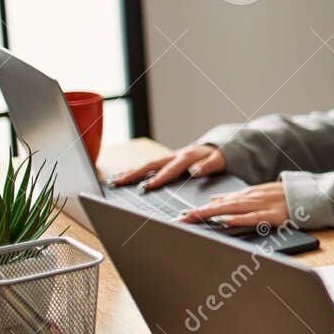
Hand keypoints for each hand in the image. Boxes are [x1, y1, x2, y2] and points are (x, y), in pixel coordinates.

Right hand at [109, 144, 225, 190]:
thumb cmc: (219, 157)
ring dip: (130, 172)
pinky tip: (122, 177)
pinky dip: (134, 171)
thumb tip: (194, 170)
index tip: (147, 186)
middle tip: (118, 182)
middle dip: (134, 174)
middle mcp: (175, 156)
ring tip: (113, 180)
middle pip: (152, 164)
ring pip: (146, 165)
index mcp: (188, 157)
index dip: (159, 177)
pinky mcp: (165, 161)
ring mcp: (168, 158)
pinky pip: (148, 166)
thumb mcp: (220, 161)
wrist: (218, 147)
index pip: (171, 169)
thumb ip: (208, 166)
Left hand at [175, 181, 289, 228]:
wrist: (308, 194)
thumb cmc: (281, 197)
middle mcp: (251, 198)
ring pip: (233, 208)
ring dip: (213, 213)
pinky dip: (240, 218)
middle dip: (199, 212)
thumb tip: (213, 199)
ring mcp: (262, 206)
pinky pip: (255, 217)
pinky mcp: (274, 215)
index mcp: (246, 194)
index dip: (198, 209)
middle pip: (221, 205)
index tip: (180, 216)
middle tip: (181, 220)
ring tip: (195, 218)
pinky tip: (227, 220)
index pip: (218, 202)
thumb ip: (234, 197)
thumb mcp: (256, 193)